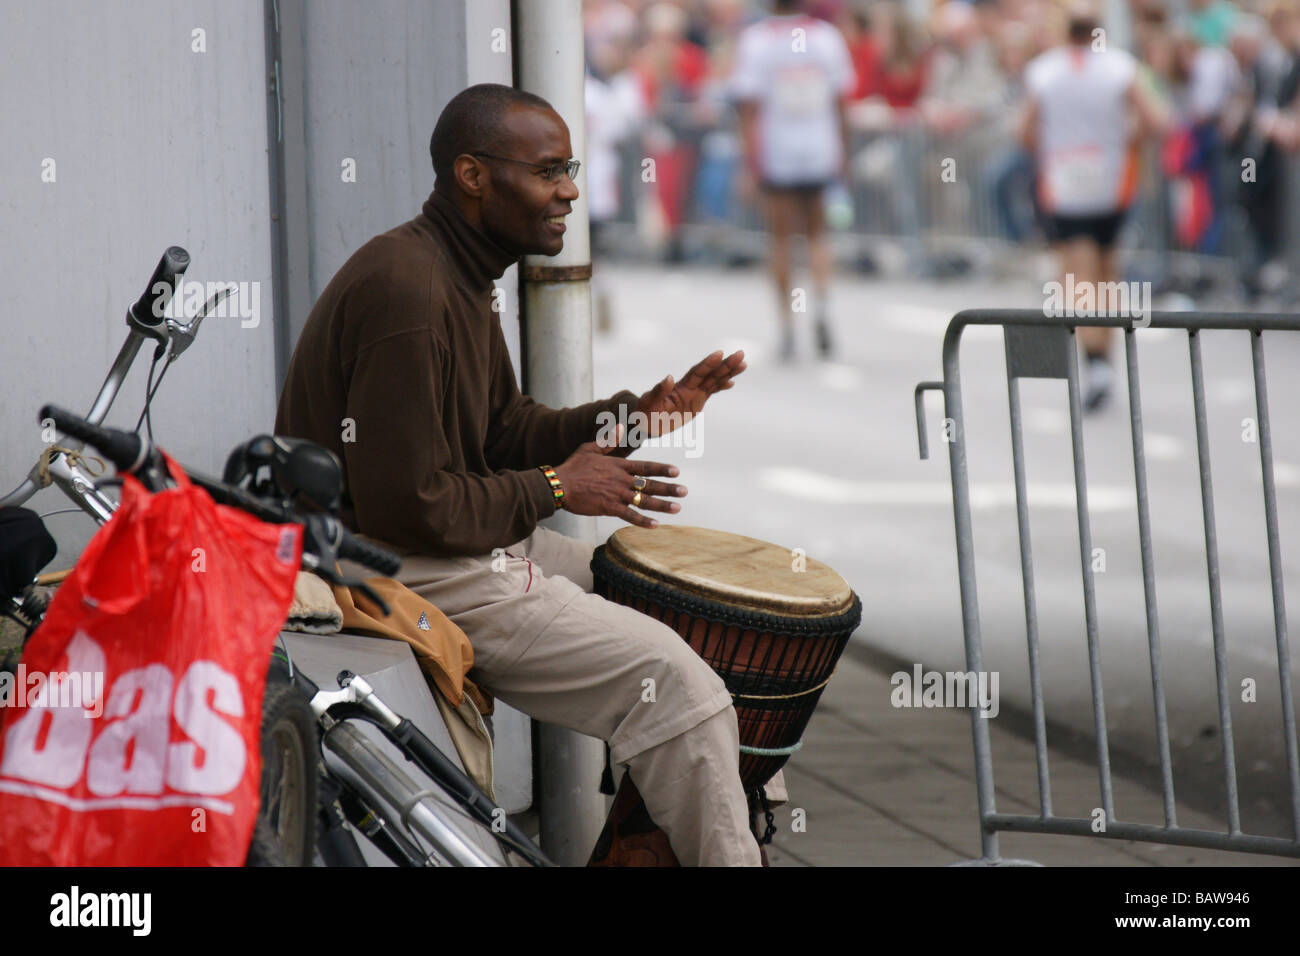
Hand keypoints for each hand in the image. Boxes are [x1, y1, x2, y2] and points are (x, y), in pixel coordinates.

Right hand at [554, 426, 686, 528]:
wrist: (558, 484)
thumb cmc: (572, 467)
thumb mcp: (589, 448)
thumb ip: (608, 441)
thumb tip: (620, 427)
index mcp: (618, 465)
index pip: (645, 467)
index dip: (661, 469)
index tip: (676, 472)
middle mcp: (621, 479)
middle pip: (649, 484)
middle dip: (668, 488)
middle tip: (684, 492)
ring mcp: (616, 494)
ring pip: (643, 500)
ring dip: (662, 505)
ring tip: (677, 508)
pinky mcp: (608, 507)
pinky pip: (629, 515)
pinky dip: (643, 521)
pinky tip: (655, 525)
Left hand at [637, 349, 746, 437]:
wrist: (646, 423)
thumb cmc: (644, 412)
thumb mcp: (648, 403)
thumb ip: (658, 390)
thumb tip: (669, 377)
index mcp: (679, 387)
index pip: (697, 372)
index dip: (708, 363)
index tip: (720, 354)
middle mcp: (689, 387)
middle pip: (710, 373)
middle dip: (726, 364)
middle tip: (741, 353)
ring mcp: (694, 394)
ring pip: (714, 380)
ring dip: (728, 372)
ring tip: (744, 363)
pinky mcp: (696, 403)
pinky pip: (711, 392)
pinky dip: (721, 386)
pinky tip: (732, 382)